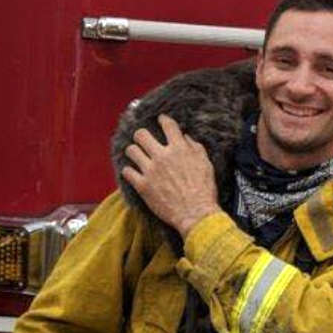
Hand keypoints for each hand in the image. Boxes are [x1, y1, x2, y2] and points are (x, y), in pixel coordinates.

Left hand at [120, 114, 220, 236]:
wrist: (196, 213)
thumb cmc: (204, 190)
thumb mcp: (206, 164)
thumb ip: (195, 148)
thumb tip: (185, 138)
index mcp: (179, 149)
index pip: (168, 125)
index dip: (163, 120)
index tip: (160, 120)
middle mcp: (162, 156)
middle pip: (141, 134)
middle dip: (141, 135)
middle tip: (143, 140)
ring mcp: (150, 171)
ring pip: (131, 151)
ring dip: (133, 151)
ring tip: (137, 155)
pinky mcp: (142, 186)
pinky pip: (127, 172)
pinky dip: (129, 171)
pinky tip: (133, 173)